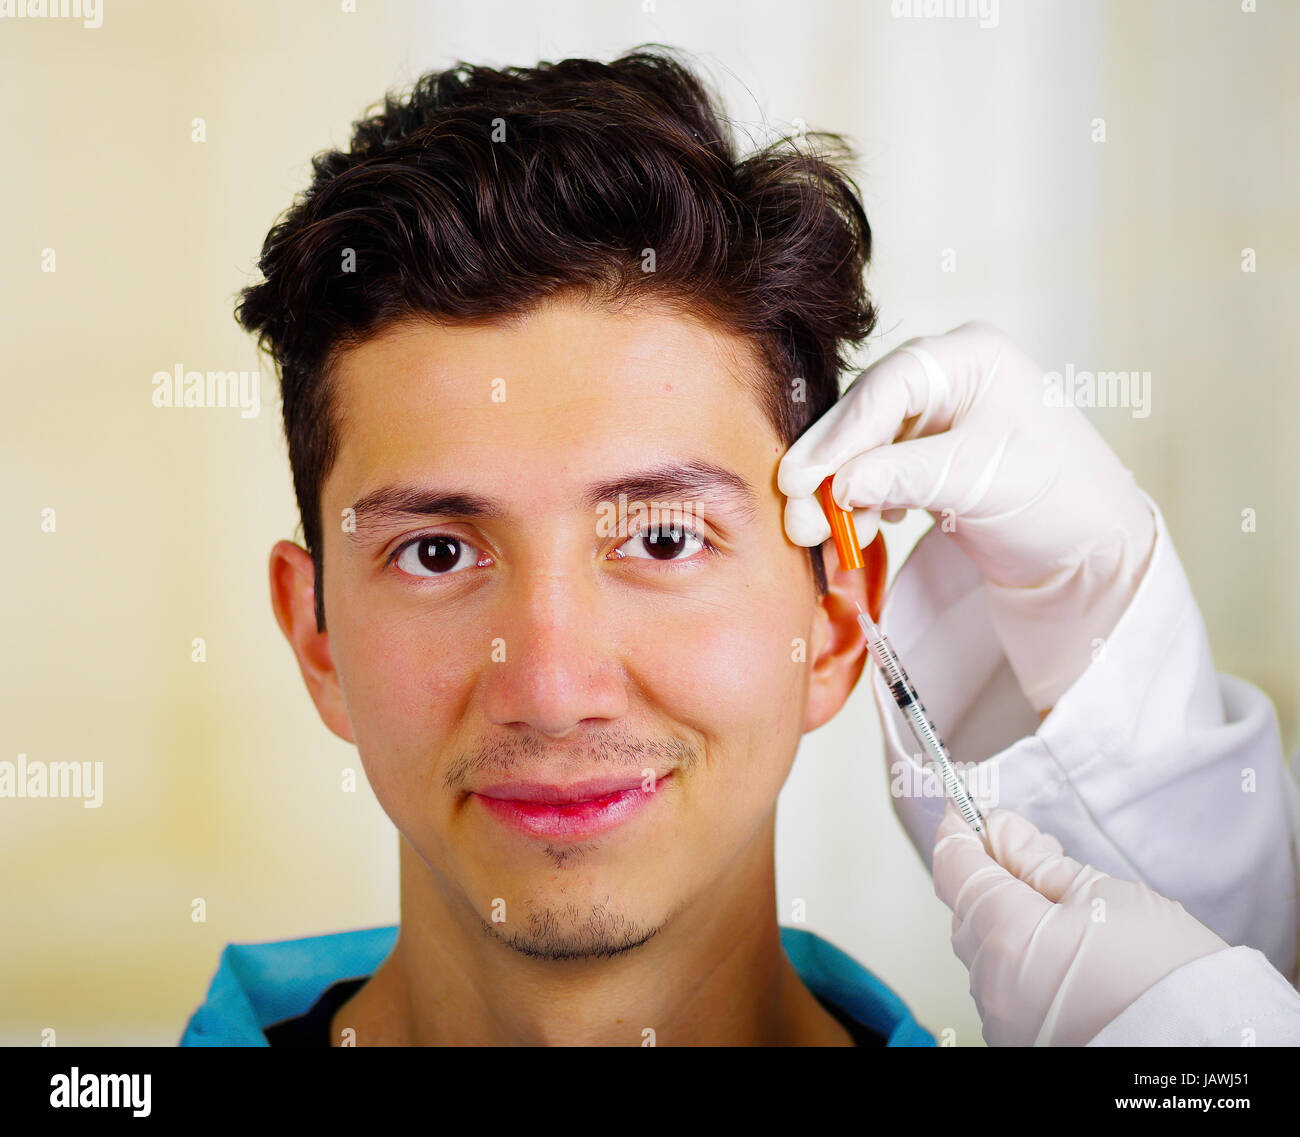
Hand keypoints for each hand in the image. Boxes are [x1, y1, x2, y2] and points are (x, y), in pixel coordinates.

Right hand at [776, 320, 1155, 710]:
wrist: (1090, 550)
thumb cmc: (1056, 499)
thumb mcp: (978, 481)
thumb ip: (904, 475)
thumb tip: (837, 485)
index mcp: (970, 358)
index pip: (887, 387)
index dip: (840, 433)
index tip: (801, 478)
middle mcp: (947, 377)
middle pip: (866, 414)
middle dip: (830, 468)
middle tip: (797, 514)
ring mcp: (935, 415)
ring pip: (864, 445)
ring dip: (841, 491)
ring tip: (828, 536)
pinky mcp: (927, 453)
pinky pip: (876, 469)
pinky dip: (862, 501)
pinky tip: (863, 528)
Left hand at [932, 803, 1228, 1045]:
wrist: (1203, 1048)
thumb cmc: (1166, 976)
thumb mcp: (1106, 895)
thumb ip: (1037, 862)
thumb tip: (1001, 832)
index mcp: (1007, 935)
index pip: (955, 869)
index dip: (957, 832)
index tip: (963, 810)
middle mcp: (991, 983)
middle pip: (967, 909)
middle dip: (990, 872)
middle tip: (1031, 848)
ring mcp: (1003, 1019)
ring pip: (983, 949)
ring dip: (1005, 916)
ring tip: (1060, 901)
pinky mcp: (1021, 1040)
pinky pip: (1002, 985)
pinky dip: (1018, 957)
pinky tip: (1059, 945)